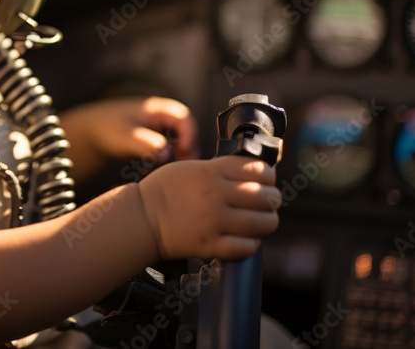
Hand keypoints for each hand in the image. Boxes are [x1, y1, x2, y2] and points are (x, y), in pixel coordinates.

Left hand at [59, 97, 197, 182]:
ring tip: (181, 168)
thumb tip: (166, 153)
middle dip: (189, 144)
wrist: (90, 132)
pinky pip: (171, 144)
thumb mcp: (125, 137)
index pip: (183, 117)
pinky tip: (168, 168)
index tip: (184, 153)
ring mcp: (157, 125)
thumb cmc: (107, 130)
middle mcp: (160, 115)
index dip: (189, 134)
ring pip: (179, 137)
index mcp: (155, 109)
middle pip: (185, 128)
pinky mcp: (153, 136)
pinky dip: (174, 154)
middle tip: (187, 164)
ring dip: (183, 151)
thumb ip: (145, 144)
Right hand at [136, 157, 279, 260]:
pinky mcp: (208, 245)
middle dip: (272, 199)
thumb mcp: (190, 167)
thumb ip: (219, 168)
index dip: (269, 175)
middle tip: (268, 202)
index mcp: (211, 172)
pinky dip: (251, 244)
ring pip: (260, 223)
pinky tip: (246, 240)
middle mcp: (215, 195)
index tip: (266, 180)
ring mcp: (212, 221)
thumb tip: (252, 173)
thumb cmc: (165, 189)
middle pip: (265, 196)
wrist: (142, 217)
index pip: (258, 169)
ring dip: (268, 223)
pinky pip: (244, 247)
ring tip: (262, 221)